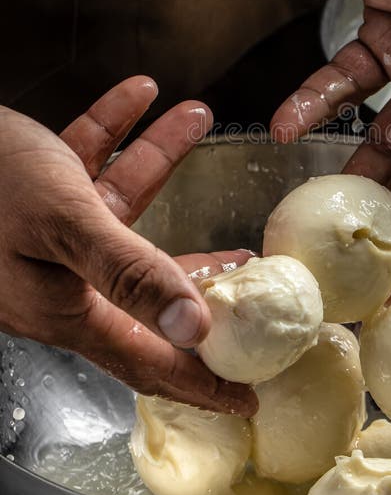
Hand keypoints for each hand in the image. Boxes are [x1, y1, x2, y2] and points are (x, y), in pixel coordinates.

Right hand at [0, 77, 256, 414]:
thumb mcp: (66, 226)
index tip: (245, 396)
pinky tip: (141, 98)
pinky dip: (116, 131)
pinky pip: (90, 162)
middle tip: (248, 267)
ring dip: (159, 157)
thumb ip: (131, 274)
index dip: (198, 382)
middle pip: (147, 283)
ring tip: (194, 121)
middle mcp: (61, 278)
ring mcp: (50, 235)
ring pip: (123, 204)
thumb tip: (196, 325)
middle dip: (198, 267)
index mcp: (67, 306)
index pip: (147, 360)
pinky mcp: (38, 193)